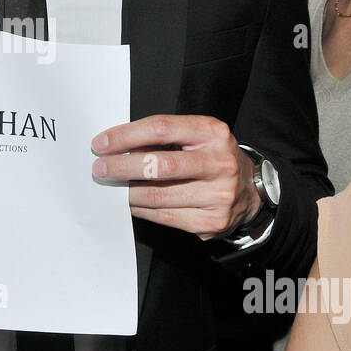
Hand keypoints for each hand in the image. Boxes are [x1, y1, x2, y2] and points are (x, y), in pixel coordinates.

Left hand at [91, 114, 259, 239]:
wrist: (250, 191)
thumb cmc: (212, 157)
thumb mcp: (197, 137)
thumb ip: (164, 138)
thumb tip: (117, 146)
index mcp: (213, 133)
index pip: (161, 128)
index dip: (126, 135)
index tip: (101, 143)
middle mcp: (219, 163)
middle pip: (158, 165)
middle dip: (121, 167)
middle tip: (99, 168)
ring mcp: (217, 195)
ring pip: (157, 196)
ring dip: (126, 191)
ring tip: (111, 185)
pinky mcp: (210, 221)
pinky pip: (163, 216)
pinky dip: (140, 209)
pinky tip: (129, 202)